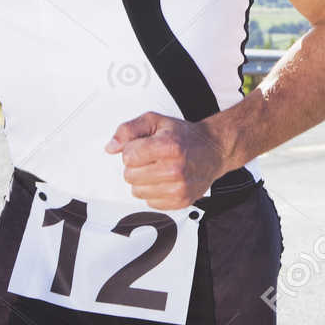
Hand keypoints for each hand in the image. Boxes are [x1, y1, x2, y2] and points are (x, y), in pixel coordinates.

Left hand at [105, 111, 230, 209]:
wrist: (213, 150)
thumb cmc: (183, 136)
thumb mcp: (155, 121)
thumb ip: (129, 129)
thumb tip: (111, 147)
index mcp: (168, 146)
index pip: (128, 156)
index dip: (132, 150)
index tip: (144, 147)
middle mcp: (175, 169)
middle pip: (130, 176)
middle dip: (136, 166)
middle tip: (152, 159)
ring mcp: (179, 188)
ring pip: (137, 191)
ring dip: (144, 181)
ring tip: (159, 170)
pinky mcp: (181, 201)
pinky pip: (150, 202)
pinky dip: (154, 192)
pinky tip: (166, 181)